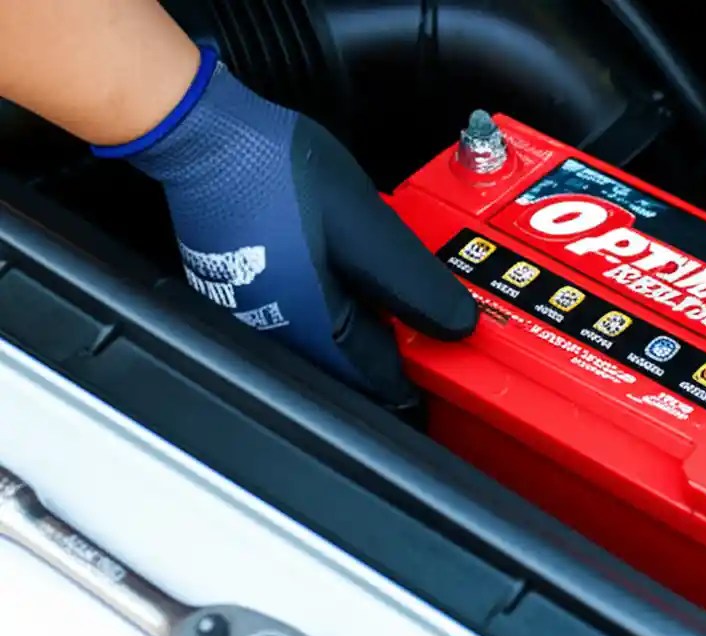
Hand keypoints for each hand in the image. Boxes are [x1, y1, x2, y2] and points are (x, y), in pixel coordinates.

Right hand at [94, 47, 477, 405]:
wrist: (210, 140)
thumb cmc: (278, 176)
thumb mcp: (370, 229)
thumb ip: (415, 284)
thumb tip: (457, 324)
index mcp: (318, 333)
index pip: (380, 386)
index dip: (418, 382)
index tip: (443, 374)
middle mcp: (281, 337)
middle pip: (352, 369)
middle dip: (392, 352)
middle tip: (426, 326)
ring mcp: (255, 316)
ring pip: (327, 344)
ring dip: (365, 326)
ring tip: (392, 297)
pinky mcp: (241, 292)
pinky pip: (299, 317)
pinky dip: (334, 305)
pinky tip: (345, 274)